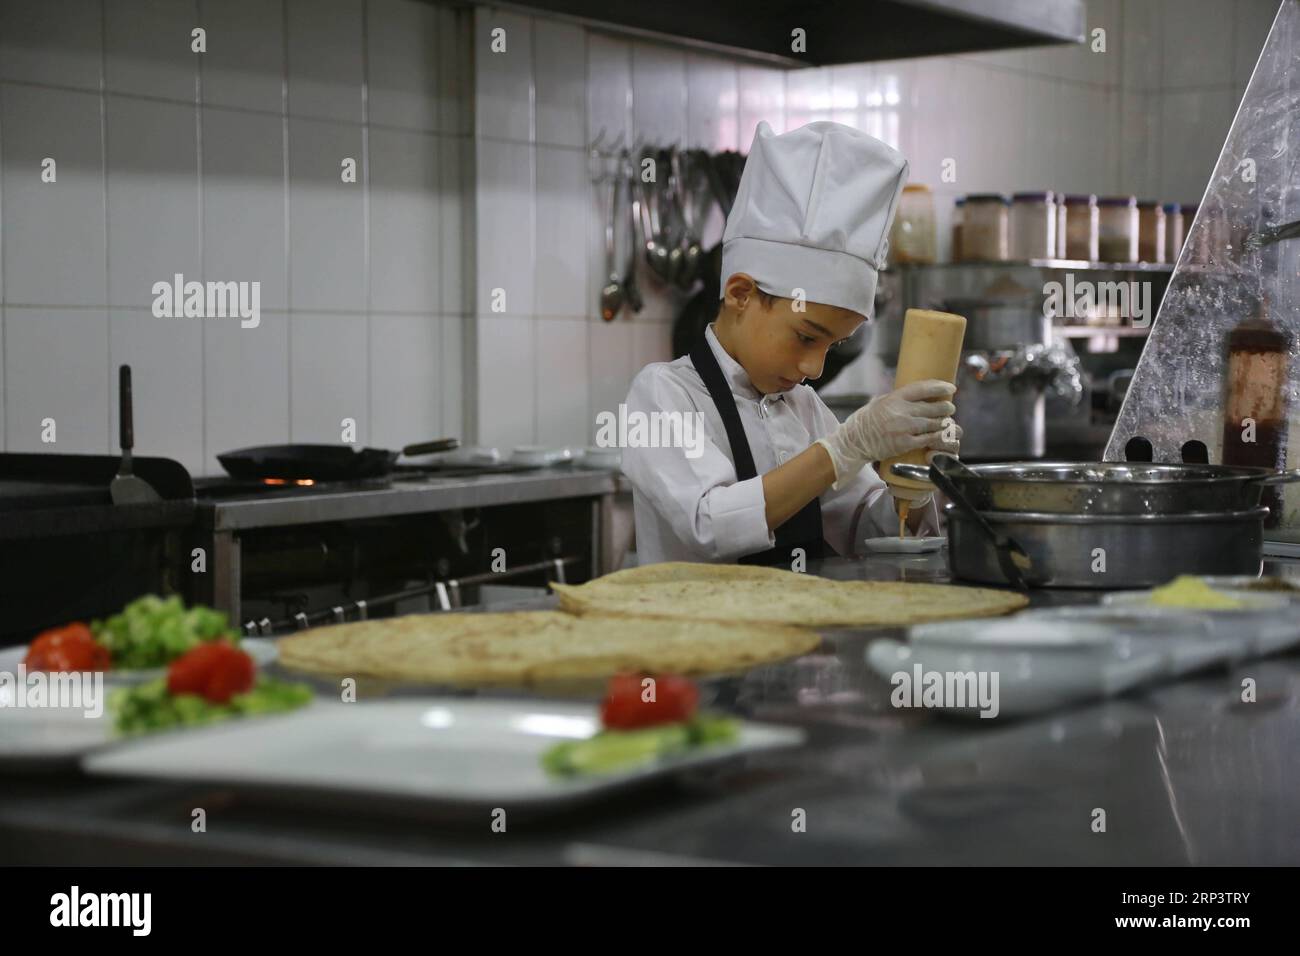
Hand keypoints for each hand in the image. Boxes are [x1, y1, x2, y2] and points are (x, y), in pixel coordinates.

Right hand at [816, 380, 956, 486]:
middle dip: (945, 407)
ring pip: (933, 423)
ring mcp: (903, 428)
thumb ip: (898, 398)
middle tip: (950, 407)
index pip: (923, 388)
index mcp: (894, 398)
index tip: (951, 387)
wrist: (854, 441)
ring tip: (947, 421)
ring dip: (944, 422)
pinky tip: (941, 435)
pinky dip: (937, 436)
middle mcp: (900, 411)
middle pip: (932, 407)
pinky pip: (927, 439)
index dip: (939, 387)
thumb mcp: (880, 402)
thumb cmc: (866, 421)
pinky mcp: (904, 444)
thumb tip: (917, 393)